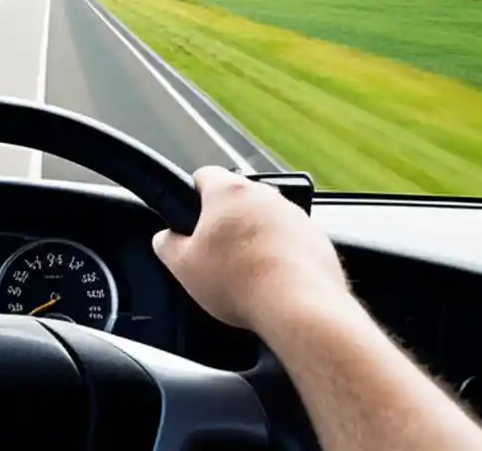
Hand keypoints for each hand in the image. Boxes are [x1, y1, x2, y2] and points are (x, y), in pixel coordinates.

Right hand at [152, 166, 347, 331]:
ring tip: (246, 271)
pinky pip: (292, 239)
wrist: (298, 307)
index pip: (203, 175)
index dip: (191, 195)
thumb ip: (166, 245)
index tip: (190, 216)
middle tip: (214, 253)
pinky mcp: (317, 237)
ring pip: (266, 218)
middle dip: (225, 220)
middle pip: (237, 198)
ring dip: (255, 236)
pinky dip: (282, 253)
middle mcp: (265, 194)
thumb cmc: (239, 282)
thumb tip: (165, 238)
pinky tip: (273, 279)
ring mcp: (295, 214)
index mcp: (228, 192)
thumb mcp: (183, 267)